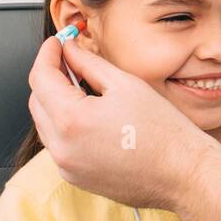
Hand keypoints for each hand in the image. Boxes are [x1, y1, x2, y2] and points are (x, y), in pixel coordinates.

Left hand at [27, 36, 220, 220]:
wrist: (184, 174)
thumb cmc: (164, 131)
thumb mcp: (126, 85)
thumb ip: (90, 63)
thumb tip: (70, 50)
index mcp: (72, 120)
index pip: (41, 78)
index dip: (48, 54)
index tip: (57, 42)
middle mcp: (61, 147)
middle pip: (37, 102)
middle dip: (49, 77)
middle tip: (69, 60)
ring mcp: (66, 166)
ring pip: (46, 125)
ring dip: (57, 103)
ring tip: (82, 88)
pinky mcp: (75, 178)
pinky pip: (60, 145)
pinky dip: (67, 127)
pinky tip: (91, 117)